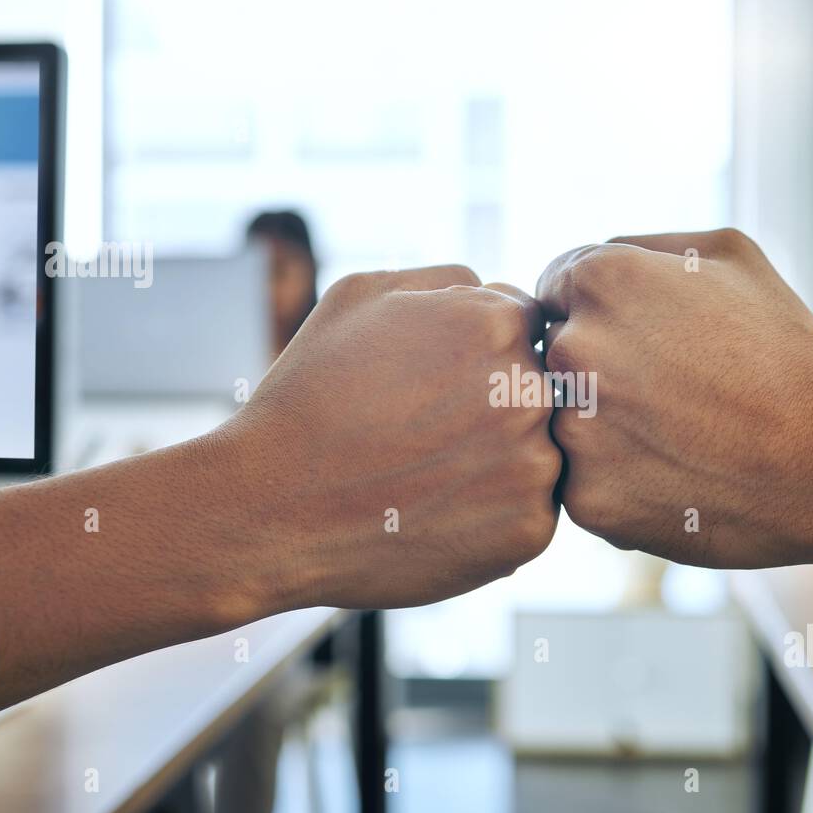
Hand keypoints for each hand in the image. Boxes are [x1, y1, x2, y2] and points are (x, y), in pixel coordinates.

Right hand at [216, 264, 560, 610]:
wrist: (271, 509)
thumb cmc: (310, 397)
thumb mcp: (362, 296)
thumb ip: (449, 281)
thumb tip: (502, 292)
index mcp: (499, 323)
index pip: (528, 325)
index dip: (478, 352)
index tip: (433, 382)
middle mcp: (532, 391)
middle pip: (540, 388)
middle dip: (495, 404)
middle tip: (428, 433)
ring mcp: (537, 465)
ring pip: (540, 451)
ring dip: (500, 460)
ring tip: (427, 475)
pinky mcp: (531, 531)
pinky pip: (530, 511)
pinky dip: (492, 515)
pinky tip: (436, 512)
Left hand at [537, 228, 812, 568]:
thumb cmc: (788, 351)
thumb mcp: (729, 256)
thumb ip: (639, 247)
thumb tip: (581, 265)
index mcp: (599, 279)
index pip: (554, 290)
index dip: (603, 314)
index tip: (651, 341)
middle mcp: (572, 349)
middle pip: (551, 357)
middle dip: (598, 370)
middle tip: (671, 394)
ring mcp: (574, 430)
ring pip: (562, 424)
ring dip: (602, 430)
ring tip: (678, 437)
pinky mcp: (587, 501)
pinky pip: (583, 484)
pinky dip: (619, 484)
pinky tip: (677, 477)